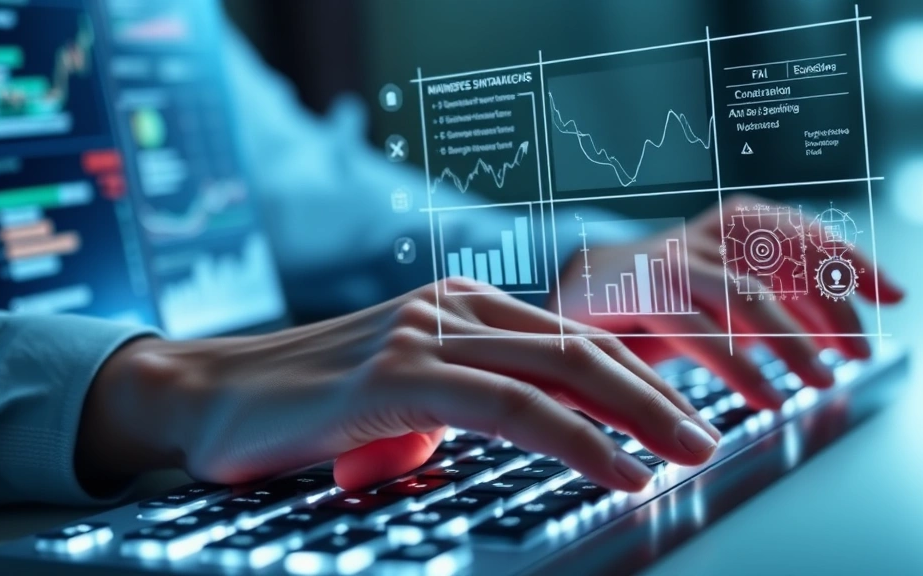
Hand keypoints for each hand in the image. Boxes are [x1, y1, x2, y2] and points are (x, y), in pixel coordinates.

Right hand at [77, 278, 720, 494]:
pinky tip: (621, 471)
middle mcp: (452, 306)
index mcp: (461, 304)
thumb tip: (533, 427)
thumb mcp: (405, 392)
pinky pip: (513, 406)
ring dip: (641, 415)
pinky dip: (579, 440)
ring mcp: (425, 333)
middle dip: (662, 391)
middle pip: (586, 344)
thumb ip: (468, 396)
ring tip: (693, 455)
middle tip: (714, 435)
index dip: (640, 375)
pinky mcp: (399, 376)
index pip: (574, 336)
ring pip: (563, 369)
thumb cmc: (309, 403)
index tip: (685, 413)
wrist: (208, 398)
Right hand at [557, 194, 904, 410]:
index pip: (801, 232)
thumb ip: (771, 301)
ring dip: (791, 342)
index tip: (891, 293)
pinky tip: (763, 393)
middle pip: (781, 259)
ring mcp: (668, 257)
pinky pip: (698, 327)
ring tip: (821, 382)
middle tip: (860, 352)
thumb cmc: (655, 301)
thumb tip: (838, 330)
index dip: (850, 259)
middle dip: (830, 308)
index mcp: (728, 226)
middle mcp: (703, 234)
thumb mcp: (719, 295)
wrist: (573, 292)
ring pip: (745, 294)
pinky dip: (736, 364)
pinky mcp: (636, 289)